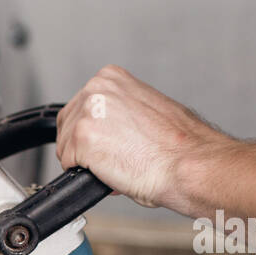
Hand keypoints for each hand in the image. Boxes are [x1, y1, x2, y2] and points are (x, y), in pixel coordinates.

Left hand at [56, 65, 231, 212]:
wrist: (189, 164)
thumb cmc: (177, 147)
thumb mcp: (144, 114)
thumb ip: (117, 116)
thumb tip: (104, 132)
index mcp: (111, 78)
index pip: (79, 109)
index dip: (91, 135)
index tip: (109, 144)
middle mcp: (97, 88)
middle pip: (66, 128)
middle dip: (83, 150)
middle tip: (115, 159)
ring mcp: (88, 111)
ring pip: (66, 148)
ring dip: (85, 164)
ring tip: (119, 164)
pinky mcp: (82, 137)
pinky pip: (68, 165)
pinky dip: (86, 176)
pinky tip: (112, 171)